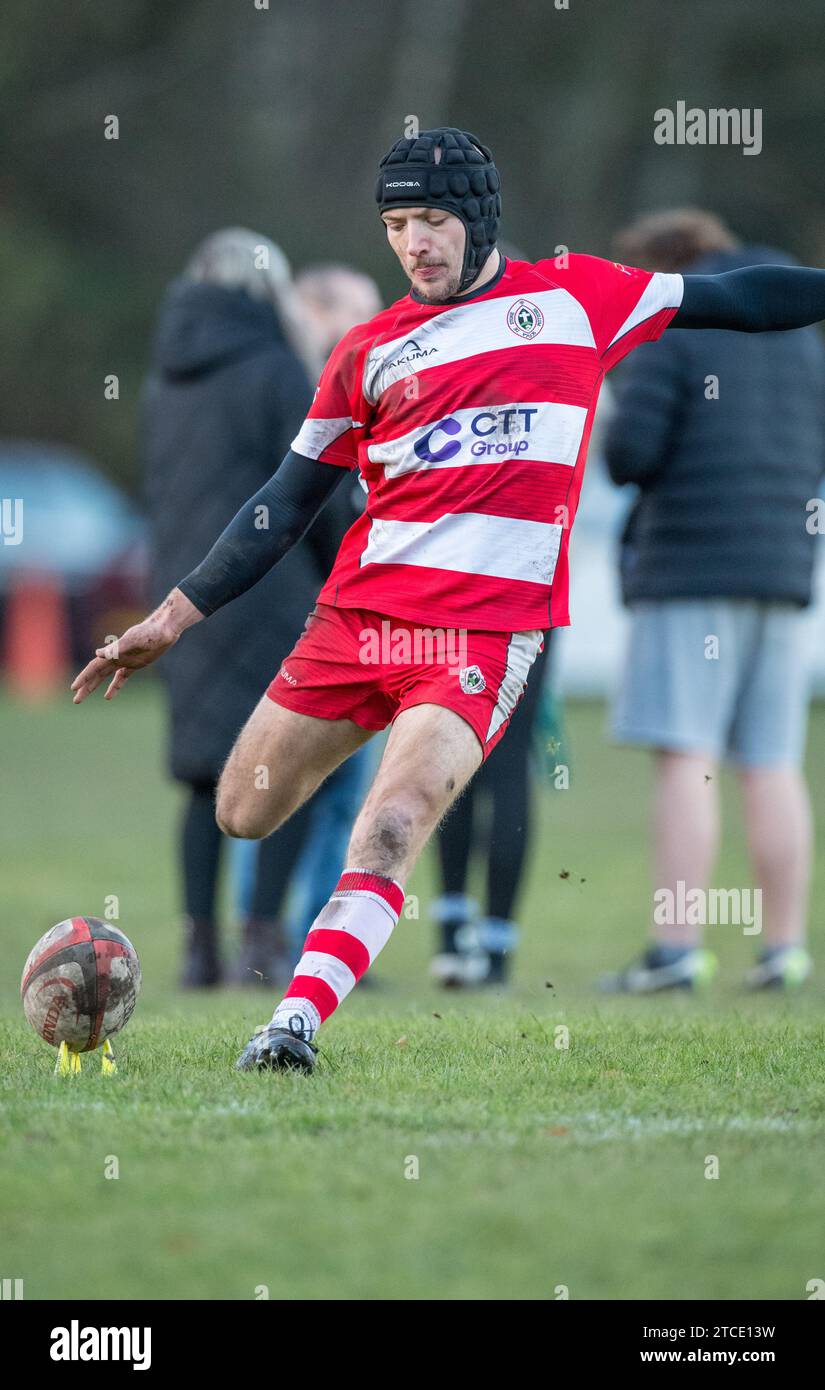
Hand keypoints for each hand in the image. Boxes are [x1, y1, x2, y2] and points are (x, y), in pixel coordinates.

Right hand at [70, 588, 201, 703]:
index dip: (84, 678)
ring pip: (105, 677)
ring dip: (95, 687)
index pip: (94, 668)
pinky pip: (121, 678)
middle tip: (76, 700)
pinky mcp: (135, 665)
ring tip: (84, 697)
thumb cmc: (150, 633)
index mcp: (113, 653)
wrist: (164, 630)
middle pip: (96, 675)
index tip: (74, 688)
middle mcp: (116, 657)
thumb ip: (116, 648)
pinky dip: (114, 687)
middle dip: (86, 687)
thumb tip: (97, 654)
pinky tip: (108, 696)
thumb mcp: (133, 640)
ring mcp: (124, 661)